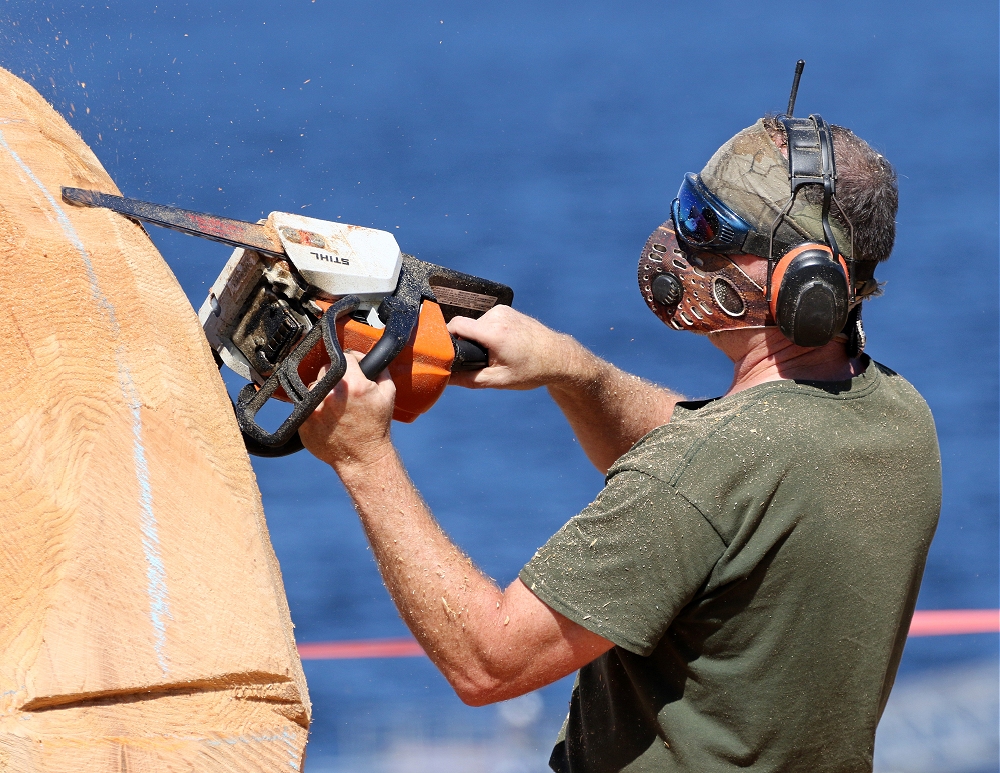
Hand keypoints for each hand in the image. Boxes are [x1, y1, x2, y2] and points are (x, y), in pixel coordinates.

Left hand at [299, 352, 395, 469]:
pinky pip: (304, 404)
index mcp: (352, 384)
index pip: (346, 357)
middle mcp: (330, 394)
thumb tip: (371, 356)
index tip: (354, 370)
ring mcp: (314, 408)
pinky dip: (314, 407)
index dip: (353, 362)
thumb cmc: (376, 427)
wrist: (362, 458)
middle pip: (326, 369)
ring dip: (323, 391)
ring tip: (335, 406)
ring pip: (313, 386)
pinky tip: (327, 417)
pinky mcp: (303, 420)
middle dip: (336, 377)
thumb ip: (380, 370)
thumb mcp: (388, 395)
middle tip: (345, 392)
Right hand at [447, 305, 576, 389]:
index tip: (446, 352)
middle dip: (467, 344)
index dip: (446, 338)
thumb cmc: (531, 370)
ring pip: (476, 324)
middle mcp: (497, 316)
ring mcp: (503, 311)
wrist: (558, 358)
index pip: (456, 325)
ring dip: (479, 339)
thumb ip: (468, 379)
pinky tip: (503, 345)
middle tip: (482, 362)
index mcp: (494, 332)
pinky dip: (488, 333)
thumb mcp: (498, 380)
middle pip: (465, 327)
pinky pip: (487, 321)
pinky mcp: (507, 310)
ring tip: (496, 354)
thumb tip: (444, 378)